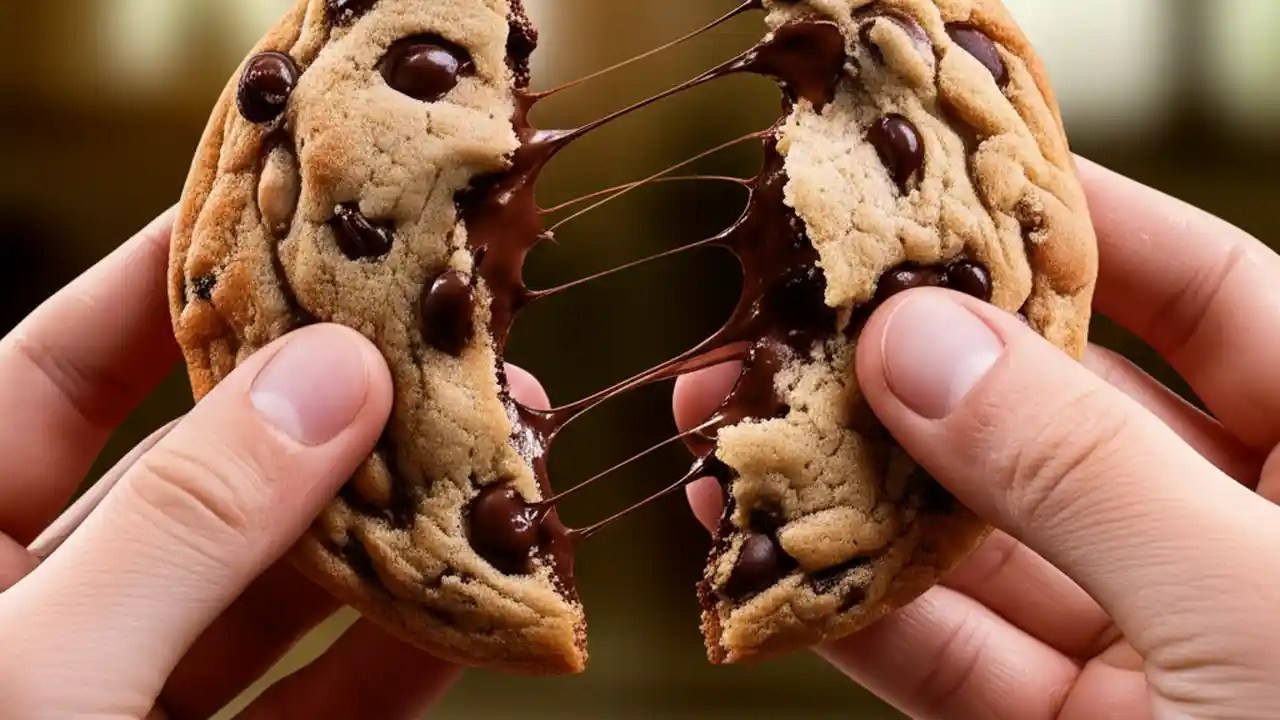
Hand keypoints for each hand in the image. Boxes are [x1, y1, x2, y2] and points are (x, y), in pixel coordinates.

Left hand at [0, 211, 554, 718]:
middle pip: (204, 475)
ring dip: (393, 532)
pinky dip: (398, 662)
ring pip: (279, 590)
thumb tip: (333, 379)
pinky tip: (475, 614)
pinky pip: (320, 705)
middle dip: (328, 410)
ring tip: (494, 462)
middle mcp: (57, 612)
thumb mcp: (49, 668)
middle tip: (437, 346)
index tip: (279, 215)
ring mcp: (137, 694)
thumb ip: (188, 525)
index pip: (57, 378)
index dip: (162, 286)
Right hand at [675, 159, 1279, 718]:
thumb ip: (1080, 470)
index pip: (1213, 301)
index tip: (956, 182)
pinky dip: (857, 614)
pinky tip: (763, 557)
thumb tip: (914, 345)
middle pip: (1061, 417)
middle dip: (917, 363)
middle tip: (794, 313)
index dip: (1090, 228)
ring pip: (983, 542)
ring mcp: (1158, 648)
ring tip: (731, 420)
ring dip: (849, 487)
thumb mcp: (1244, 598)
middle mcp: (1235, 542)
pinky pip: (957, 660)